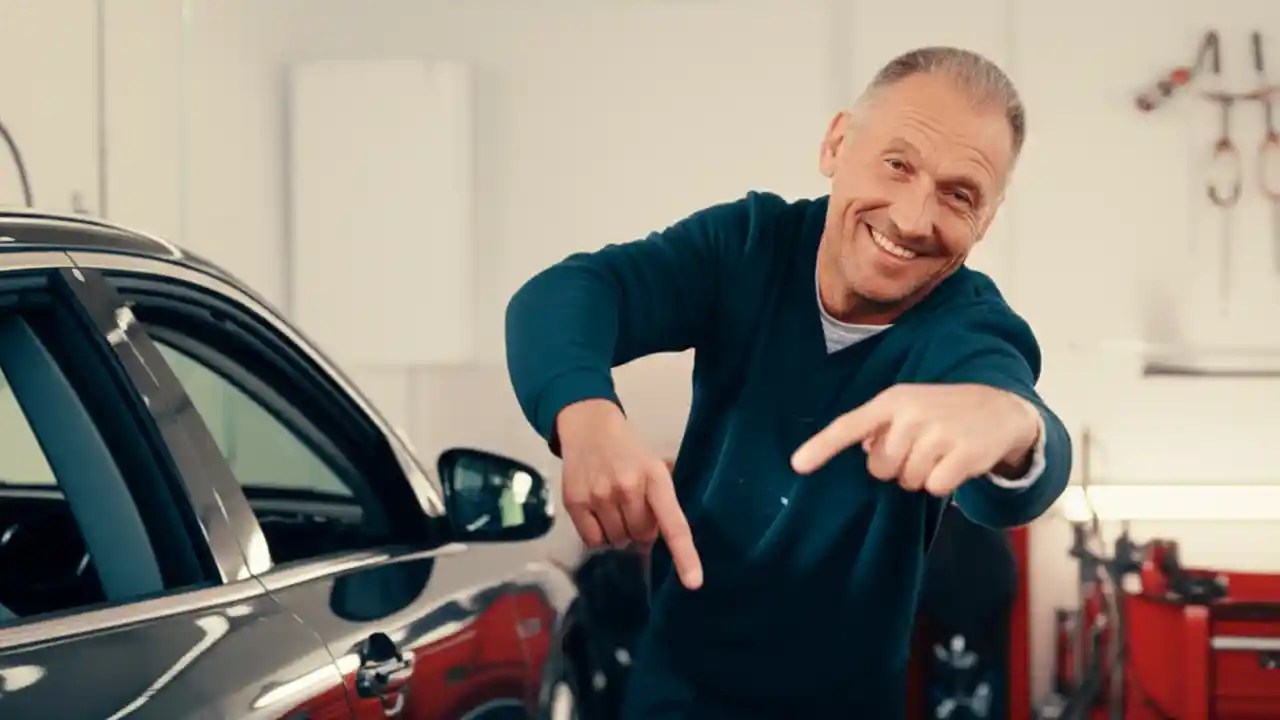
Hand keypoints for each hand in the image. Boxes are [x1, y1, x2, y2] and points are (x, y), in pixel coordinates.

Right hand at [556, 399, 702, 588]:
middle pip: (642, 536)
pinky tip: (599, 513)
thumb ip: (663, 499)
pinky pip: (593, 540)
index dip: (685, 556)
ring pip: (618, 540)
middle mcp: (628, 487)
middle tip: (635, 508)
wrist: (588, 426)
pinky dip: (599, 534)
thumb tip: (665, 537)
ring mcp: (599, 496)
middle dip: (642, 530)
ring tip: (615, 507)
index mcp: (655, 478)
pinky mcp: (575, 502)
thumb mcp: (654, 465)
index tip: (693, 583)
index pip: (674, 523)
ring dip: (620, 532)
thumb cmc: (628, 451)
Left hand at [790, 384, 1040, 495]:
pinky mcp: (964, 452)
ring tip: (940, 455)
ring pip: (908, 481)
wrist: (1000, 408)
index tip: (797, 466)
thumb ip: (879, 429)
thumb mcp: (907, 408)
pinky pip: (934, 487)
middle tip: (920, 451)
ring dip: (921, 477)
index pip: (849, 425)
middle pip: (880, 469)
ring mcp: (938, 432)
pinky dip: (943, 484)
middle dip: (897, 468)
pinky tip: (955, 464)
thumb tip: (865, 453)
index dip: (822, 447)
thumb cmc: (942, 413)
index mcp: (890, 401)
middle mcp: (911, 413)